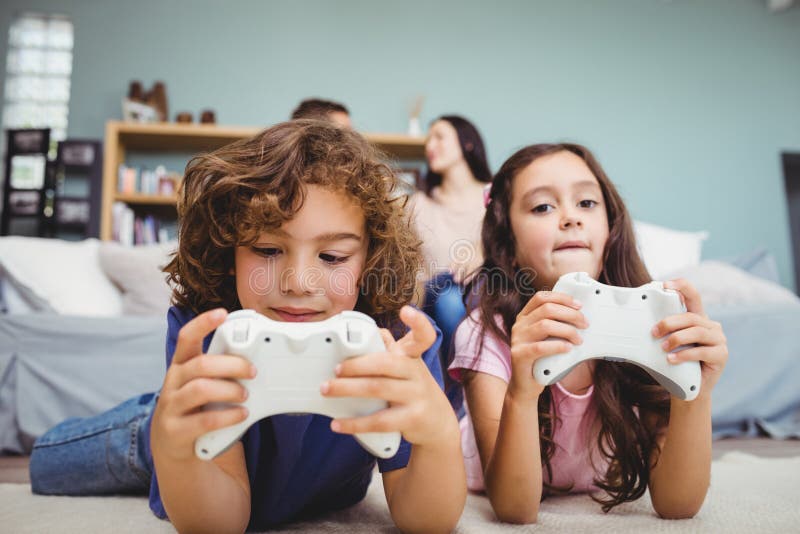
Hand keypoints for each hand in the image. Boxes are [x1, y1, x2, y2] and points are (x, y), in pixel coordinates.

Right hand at [150, 309, 255, 461]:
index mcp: (182, 366)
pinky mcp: (176, 431)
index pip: (187, 338)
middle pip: (201, 364)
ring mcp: (171, 406)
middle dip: (232, 365)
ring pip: (201, 389)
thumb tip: (257, 360)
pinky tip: (242, 414)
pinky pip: (205, 420)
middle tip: (253, 371)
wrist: (172, 447)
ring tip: (245, 395)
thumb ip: (221, 372)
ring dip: (230, 390)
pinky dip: (229, 416)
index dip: (202, 323)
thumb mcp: (204, 384)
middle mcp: (173, 382)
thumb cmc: (196, 408)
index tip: (222, 314)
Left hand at [320, 306, 457, 447]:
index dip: (418, 322)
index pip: (423, 336)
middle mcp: (417, 373)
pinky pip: (379, 421)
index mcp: (413, 357)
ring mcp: (416, 396)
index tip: (406, 310)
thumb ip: (388, 350)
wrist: (438, 424)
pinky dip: (354, 422)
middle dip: (355, 364)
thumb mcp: (407, 367)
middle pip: (385, 363)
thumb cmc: (414, 390)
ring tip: (326, 389)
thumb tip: (369, 331)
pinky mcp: (412, 419)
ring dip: (347, 389)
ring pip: (377, 388)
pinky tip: (337, 423)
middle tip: (334, 369)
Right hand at [509, 291, 586, 400]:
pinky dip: (558, 346)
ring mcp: (517, 340)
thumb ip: (558, 326)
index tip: (579, 305)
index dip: (561, 298)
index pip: (541, 297)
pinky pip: (540, 347)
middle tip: (585, 324)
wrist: (525, 385)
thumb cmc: (542, 360)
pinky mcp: (519, 355)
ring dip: (567, 330)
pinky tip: (568, 348)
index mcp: (525, 317)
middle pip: (546, 309)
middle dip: (570, 314)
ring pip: (545, 325)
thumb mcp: (548, 339)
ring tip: (579, 339)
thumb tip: (582, 319)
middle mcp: (519, 325)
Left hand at [652, 279, 727, 397]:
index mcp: (697, 318)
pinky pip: (702, 351)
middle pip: (691, 317)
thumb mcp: (665, 343)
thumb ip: (660, 331)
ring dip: (677, 338)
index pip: (693, 295)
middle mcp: (711, 326)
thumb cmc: (673, 363)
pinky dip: (684, 355)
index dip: (682, 286)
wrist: (687, 390)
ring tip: (663, 347)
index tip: (665, 285)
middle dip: (670, 322)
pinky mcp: (721, 356)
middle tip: (653, 332)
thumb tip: (635, 320)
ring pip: (698, 331)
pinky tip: (671, 359)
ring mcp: (719, 340)